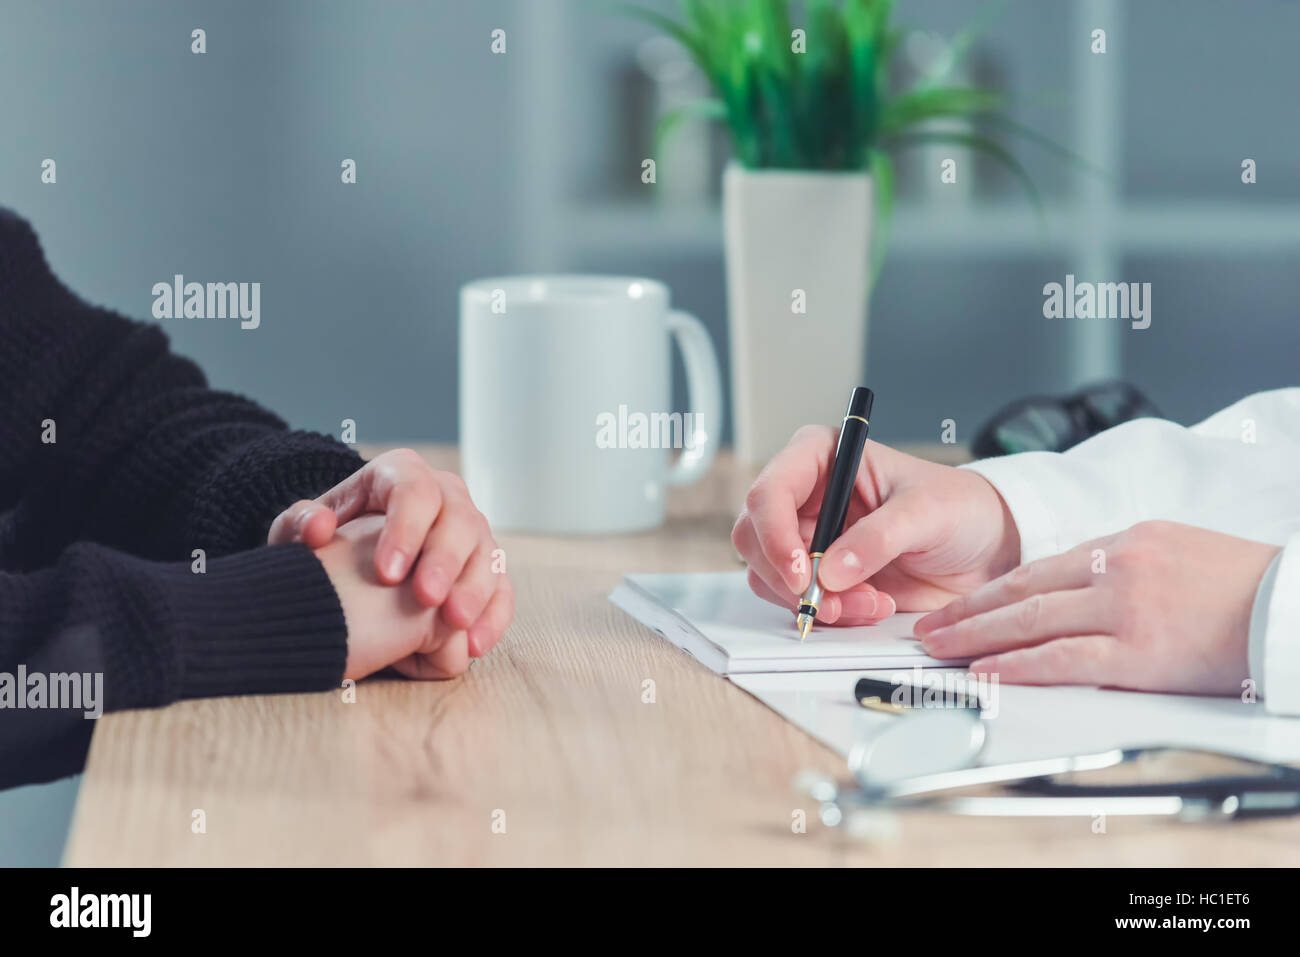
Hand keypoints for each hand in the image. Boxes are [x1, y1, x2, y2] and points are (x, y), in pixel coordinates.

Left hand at [268, 449, 510, 656]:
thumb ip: (298, 523)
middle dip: (446, 560)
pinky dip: (492, 616)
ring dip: (475, 589)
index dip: (406, 529)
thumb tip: (320, 527)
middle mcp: (445, 496)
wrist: (348, 563)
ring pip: (488, 552)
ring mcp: (471, 532)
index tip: (387, 575)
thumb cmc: (325, 544)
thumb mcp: (298, 531)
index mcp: (401, 475)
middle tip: (427, 598)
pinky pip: (502, 589)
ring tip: (455, 624)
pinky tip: (474, 644)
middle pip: (460, 518)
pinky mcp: (486, 569)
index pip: (414, 491)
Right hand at [731, 427, 1019, 623]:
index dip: (774, 533)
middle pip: (755, 537)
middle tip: (829, 601)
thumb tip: (831, 570)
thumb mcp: (928, 512)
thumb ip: (879, 537)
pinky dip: (828, 614)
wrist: (986, 550)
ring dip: (814, 601)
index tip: (801, 571)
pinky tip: (871, 607)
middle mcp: (805, 496)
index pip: (770, 491)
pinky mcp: (819, 576)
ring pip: (770, 575)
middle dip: (790, 577)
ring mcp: (808, 538)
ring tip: (870, 604)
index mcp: (822, 457)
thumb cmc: (960, 508)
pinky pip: (797, 601)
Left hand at [915, 521, 1279, 694]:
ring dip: (975, 636)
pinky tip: (987, 669)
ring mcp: (1124, 608)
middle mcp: (1114, 567)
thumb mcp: (1174, 550)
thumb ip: (1119, 565)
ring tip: (939, 647)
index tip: (959, 603)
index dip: (990, 590)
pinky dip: (1018, 665)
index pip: (1037, 567)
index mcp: (1122, 541)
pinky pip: (1063, 659)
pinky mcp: (1138, 651)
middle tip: (927, 626)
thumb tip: (1075, 586)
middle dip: (966, 611)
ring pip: (1030, 621)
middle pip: (1021, 590)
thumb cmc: (1241, 584)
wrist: (1292, 606)